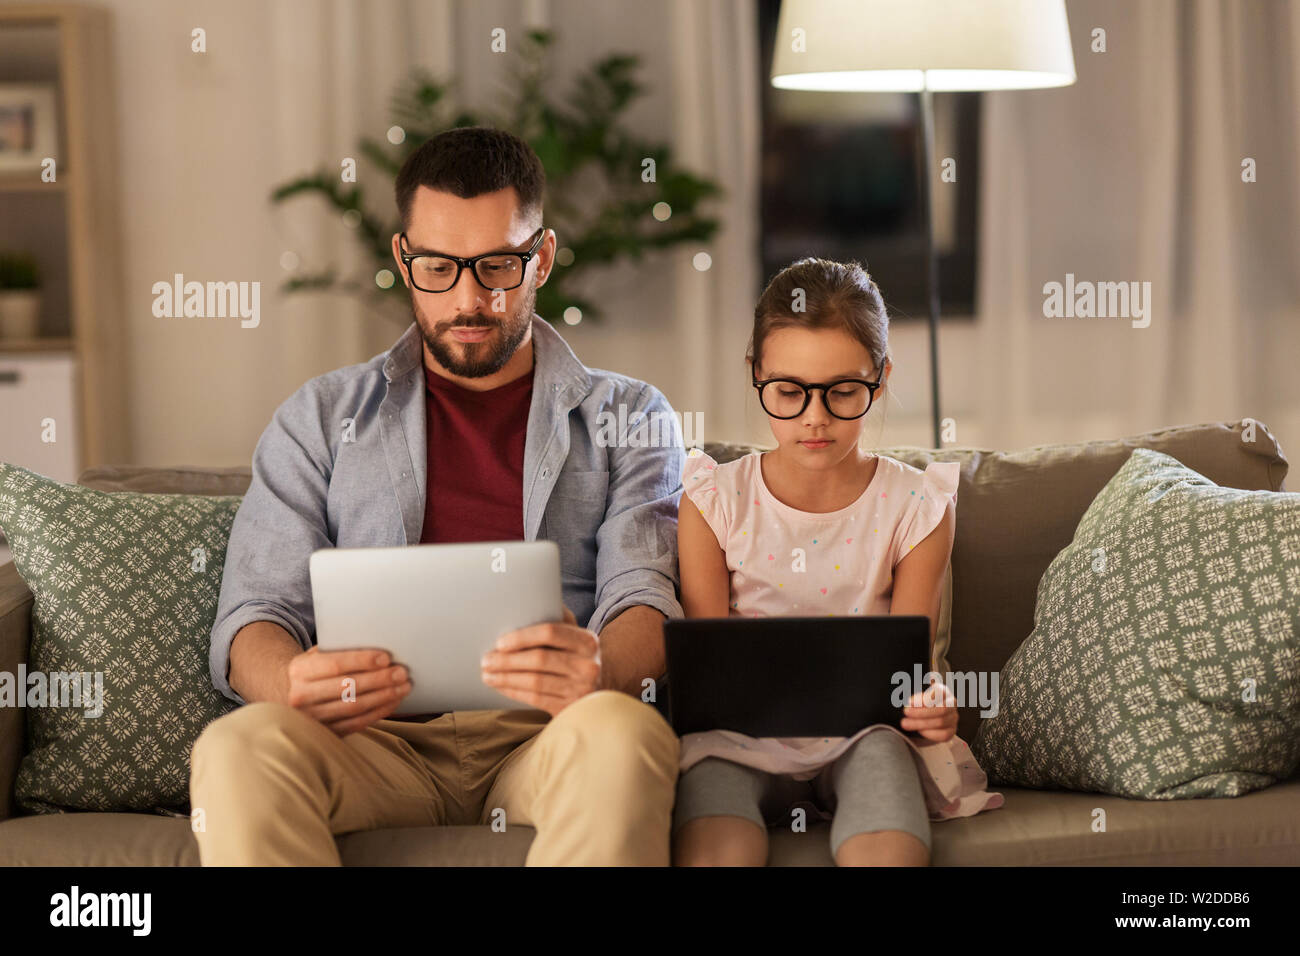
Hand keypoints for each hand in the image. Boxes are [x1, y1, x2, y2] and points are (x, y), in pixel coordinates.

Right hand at [286, 646, 411, 736]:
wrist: (289, 695)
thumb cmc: (314, 669)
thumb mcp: (317, 654)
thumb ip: (338, 649)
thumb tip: (376, 643)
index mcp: (299, 671)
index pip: (334, 665)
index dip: (362, 661)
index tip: (386, 658)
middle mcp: (301, 697)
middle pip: (348, 688)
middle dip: (379, 680)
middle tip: (402, 672)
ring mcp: (312, 719)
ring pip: (355, 707)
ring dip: (384, 696)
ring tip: (404, 686)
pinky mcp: (325, 733)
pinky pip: (357, 723)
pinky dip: (379, 712)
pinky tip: (394, 701)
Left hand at [480, 605, 600, 715]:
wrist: (598, 695)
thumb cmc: (578, 659)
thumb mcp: (575, 638)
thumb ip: (558, 619)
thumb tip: (530, 598)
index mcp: (587, 641)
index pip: (551, 632)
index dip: (522, 637)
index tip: (500, 642)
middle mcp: (588, 664)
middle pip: (540, 659)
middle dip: (507, 660)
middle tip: (486, 659)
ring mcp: (581, 689)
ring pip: (535, 682)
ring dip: (505, 677)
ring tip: (487, 674)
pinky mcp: (570, 707)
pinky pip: (535, 699)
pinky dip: (514, 691)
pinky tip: (500, 686)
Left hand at [901, 679, 957, 741]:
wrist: (926, 719)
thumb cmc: (921, 705)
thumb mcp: (917, 698)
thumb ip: (916, 699)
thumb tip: (912, 703)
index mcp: (943, 692)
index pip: (939, 692)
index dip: (925, 698)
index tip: (910, 702)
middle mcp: (952, 704)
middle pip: (941, 709)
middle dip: (921, 712)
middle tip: (906, 713)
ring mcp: (953, 718)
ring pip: (940, 722)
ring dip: (921, 723)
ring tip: (906, 723)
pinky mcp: (952, 731)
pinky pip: (943, 734)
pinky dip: (929, 733)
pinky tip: (919, 730)